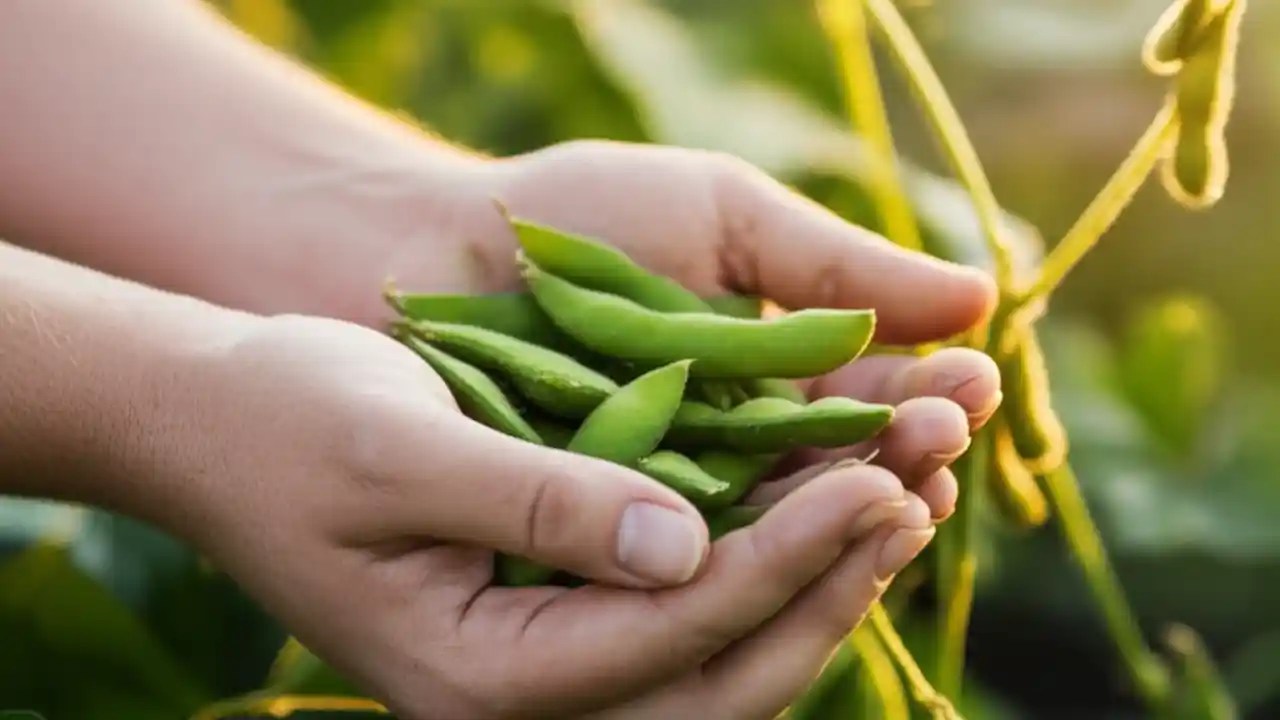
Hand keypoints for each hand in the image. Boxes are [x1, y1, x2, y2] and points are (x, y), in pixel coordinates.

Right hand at [167, 305, 989, 719]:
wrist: (222, 426)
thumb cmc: (288, 424)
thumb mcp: (396, 451)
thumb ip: (537, 503)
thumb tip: (689, 546)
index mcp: (484, 678)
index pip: (676, 631)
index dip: (786, 557)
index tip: (877, 478)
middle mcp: (533, 696)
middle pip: (726, 671)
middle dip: (832, 582)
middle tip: (919, 486)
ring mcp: (552, 667)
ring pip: (726, 654)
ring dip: (820, 575)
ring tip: (906, 485)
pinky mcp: (566, 618)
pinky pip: (695, 612)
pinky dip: (770, 557)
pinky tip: (826, 491)